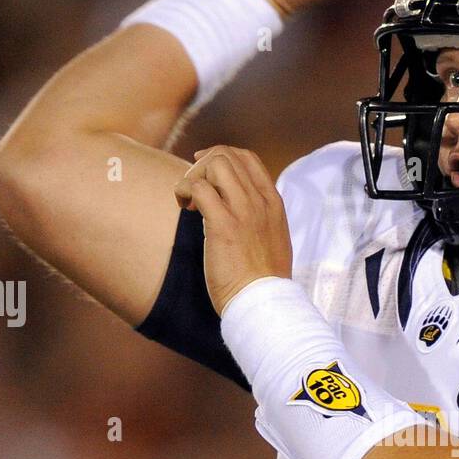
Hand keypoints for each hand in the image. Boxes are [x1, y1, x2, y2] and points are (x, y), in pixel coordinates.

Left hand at [174, 146, 292, 314]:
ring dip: (194, 176)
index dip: (221, 156)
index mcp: (273, 203)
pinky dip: (185, 192)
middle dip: (203, 165)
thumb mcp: (274, 240)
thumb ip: (261, 219)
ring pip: (214, 165)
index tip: (205, 171)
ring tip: (189, 200)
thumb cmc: (264, 281)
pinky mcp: (223, 225)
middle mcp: (260, 201)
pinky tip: (184, 207)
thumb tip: (240, 209)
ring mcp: (243, 211)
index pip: (248, 158)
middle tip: (193, 188)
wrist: (264, 302)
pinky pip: (199, 188)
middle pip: (227, 156)